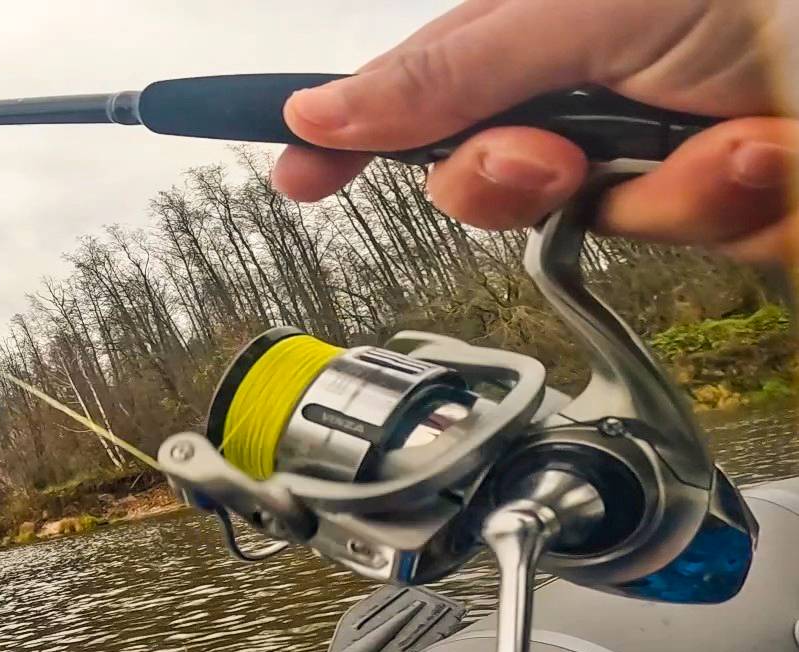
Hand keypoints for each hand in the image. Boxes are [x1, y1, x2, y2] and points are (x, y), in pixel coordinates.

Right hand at [273, 0, 794, 262]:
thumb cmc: (775, 5)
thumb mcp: (591, 5)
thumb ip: (454, 68)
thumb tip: (327, 109)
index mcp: (556, 16)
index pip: (423, 78)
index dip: (351, 127)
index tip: (295, 167)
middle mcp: (594, 81)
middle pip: (475, 165)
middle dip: (503, 176)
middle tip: (547, 159)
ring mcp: (646, 150)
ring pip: (561, 216)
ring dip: (631, 189)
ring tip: (709, 144)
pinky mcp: (706, 211)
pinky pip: (659, 234)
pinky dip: (713, 201)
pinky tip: (760, 158)